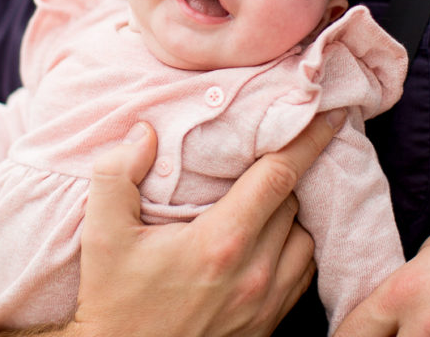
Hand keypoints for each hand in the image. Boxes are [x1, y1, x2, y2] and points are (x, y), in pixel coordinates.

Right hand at [70, 111, 342, 336]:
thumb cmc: (113, 301)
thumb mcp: (101, 234)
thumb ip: (117, 174)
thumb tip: (145, 132)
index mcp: (220, 242)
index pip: (279, 176)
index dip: (308, 139)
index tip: (328, 112)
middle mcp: (254, 273)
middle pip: (295, 203)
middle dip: (290, 171)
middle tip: (280, 147)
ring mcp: (266, 303)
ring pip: (306, 239)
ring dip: (295, 212)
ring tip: (271, 194)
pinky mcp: (268, 324)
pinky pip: (302, 274)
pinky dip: (295, 247)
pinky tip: (272, 235)